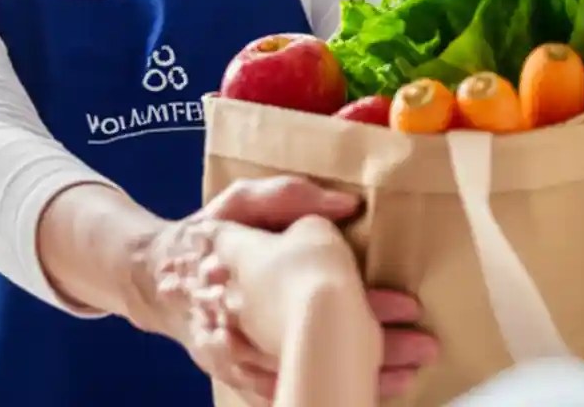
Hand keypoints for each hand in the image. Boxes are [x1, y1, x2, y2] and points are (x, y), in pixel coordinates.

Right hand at [131, 177, 438, 402]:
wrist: (157, 279)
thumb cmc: (210, 235)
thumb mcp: (241, 201)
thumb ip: (290, 196)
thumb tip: (348, 205)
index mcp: (254, 270)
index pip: (317, 287)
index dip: (365, 298)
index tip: (408, 304)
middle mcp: (248, 319)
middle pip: (319, 337)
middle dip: (377, 346)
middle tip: (425, 347)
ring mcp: (243, 354)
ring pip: (306, 370)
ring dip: (359, 376)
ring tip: (409, 375)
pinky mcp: (241, 374)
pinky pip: (288, 389)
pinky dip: (326, 390)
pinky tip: (365, 391)